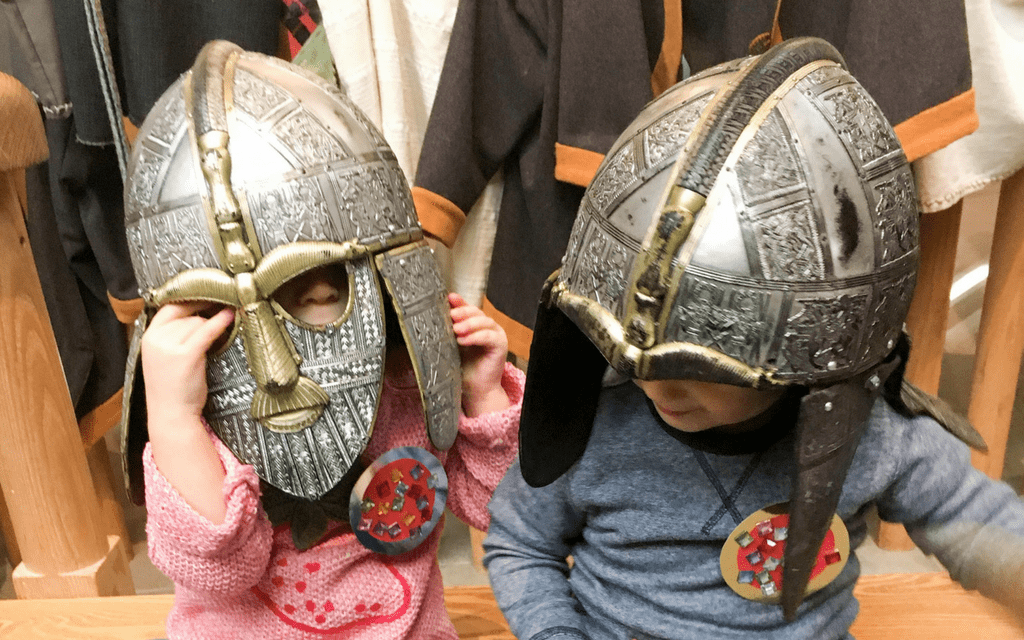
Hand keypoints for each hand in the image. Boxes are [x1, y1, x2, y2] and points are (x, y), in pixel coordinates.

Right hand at [142, 302, 235, 523]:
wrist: (171, 414)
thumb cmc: (174, 386)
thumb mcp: (167, 355)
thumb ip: (176, 334)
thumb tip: (202, 311)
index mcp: (149, 337)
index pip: (170, 306)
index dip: (191, 298)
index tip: (209, 294)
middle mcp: (156, 339)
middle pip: (187, 313)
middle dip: (206, 310)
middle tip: (225, 302)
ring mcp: (169, 346)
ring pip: (199, 322)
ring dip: (212, 327)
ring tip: (219, 335)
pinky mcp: (185, 355)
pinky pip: (207, 330)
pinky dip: (221, 322)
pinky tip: (231, 316)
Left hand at [449, 293, 509, 416]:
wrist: (475, 390)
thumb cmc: (463, 369)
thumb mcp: (451, 346)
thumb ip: (448, 331)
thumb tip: (432, 317)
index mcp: (475, 325)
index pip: (467, 309)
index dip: (459, 303)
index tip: (449, 298)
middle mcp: (487, 327)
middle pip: (477, 312)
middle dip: (463, 312)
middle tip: (451, 316)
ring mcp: (496, 335)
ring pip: (485, 322)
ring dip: (469, 324)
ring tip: (456, 329)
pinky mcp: (501, 346)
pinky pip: (489, 337)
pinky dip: (476, 336)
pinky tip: (463, 340)